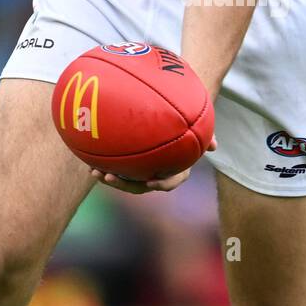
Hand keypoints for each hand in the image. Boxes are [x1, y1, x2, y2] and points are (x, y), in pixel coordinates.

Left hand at [90, 135, 217, 193]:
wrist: (171, 119)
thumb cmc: (186, 123)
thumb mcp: (197, 128)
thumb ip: (206, 135)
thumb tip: (215, 146)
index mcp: (175, 169)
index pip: (172, 181)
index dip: (162, 184)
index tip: (151, 182)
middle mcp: (157, 173)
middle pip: (141, 186)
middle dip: (125, 185)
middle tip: (110, 177)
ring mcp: (141, 170)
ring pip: (125, 181)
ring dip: (110, 178)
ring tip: (95, 172)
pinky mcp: (128, 164)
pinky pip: (116, 169)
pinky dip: (103, 166)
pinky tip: (89, 161)